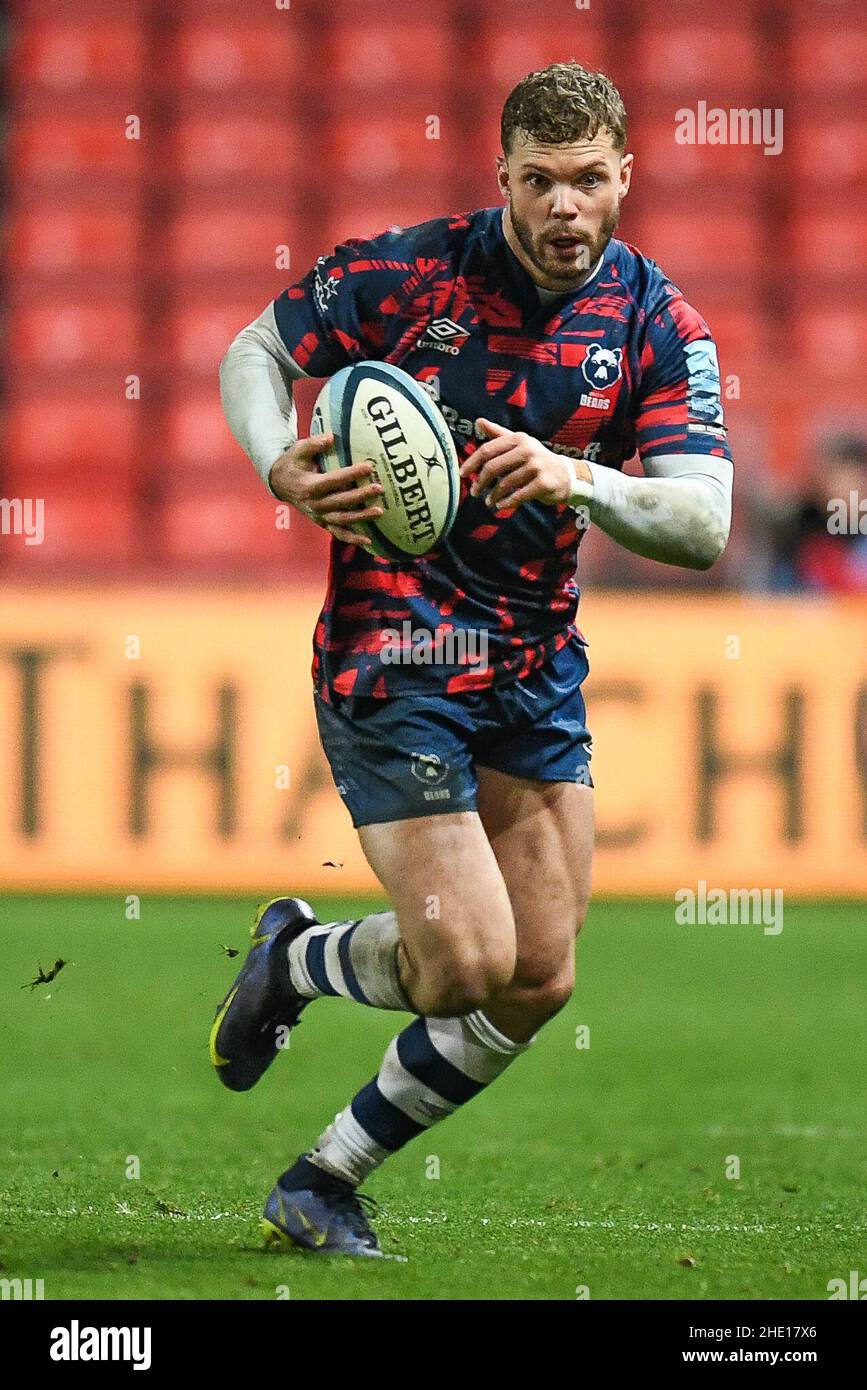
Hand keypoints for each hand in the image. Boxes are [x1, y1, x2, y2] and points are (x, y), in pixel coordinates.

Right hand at [268, 434, 384, 546]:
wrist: (279, 483)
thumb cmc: (293, 463)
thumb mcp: (298, 450)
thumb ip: (314, 444)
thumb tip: (331, 437)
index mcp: (309, 486)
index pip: (334, 480)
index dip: (351, 474)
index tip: (369, 467)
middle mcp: (315, 504)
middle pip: (341, 501)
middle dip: (361, 496)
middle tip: (379, 488)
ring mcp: (319, 516)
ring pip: (342, 519)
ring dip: (361, 517)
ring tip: (380, 511)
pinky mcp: (323, 523)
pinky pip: (339, 533)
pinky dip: (353, 539)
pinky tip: (369, 542)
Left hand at [460, 418, 590, 509]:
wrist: (567, 474)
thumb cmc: (537, 459)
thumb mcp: (520, 443)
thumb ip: (498, 434)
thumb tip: (477, 421)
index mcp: (518, 438)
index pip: (488, 450)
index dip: (472, 463)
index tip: (462, 474)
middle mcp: (527, 449)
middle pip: (493, 467)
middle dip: (480, 482)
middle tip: (474, 492)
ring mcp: (537, 466)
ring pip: (505, 483)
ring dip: (493, 495)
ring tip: (488, 502)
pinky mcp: (544, 483)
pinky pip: (519, 495)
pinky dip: (507, 502)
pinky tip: (501, 506)